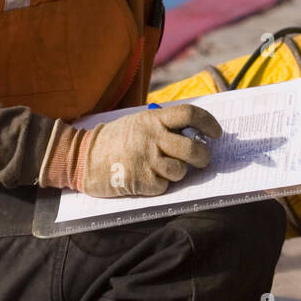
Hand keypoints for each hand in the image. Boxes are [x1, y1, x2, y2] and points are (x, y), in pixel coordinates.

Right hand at [71, 104, 222, 198]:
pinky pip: (164, 186)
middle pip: (193, 148)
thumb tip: (194, 135)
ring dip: (178, 173)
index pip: (190, 114)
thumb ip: (162, 127)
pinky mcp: (141, 180)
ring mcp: (147, 159)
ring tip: (164, 169)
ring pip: (181, 171)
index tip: (217, 134)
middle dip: (203, 157)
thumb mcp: (138, 123)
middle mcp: (152, 137)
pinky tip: (146, 178)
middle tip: (202, 159)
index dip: (209, 123)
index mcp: (153, 119)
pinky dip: (160, 185)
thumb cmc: (115, 140)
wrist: (83, 157)